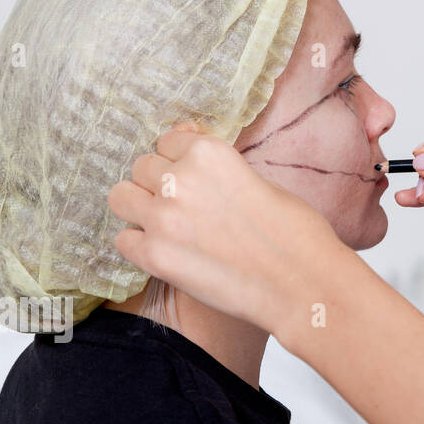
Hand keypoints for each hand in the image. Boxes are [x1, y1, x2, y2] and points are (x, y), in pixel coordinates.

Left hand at [107, 122, 349, 336]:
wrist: (301, 283)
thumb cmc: (295, 232)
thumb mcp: (261, 181)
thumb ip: (220, 172)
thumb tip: (196, 172)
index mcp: (209, 153)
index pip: (169, 140)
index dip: (181, 159)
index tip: (192, 175)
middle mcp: (179, 179)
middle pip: (142, 166)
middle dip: (159, 181)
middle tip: (183, 203)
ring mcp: (162, 218)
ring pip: (121, 197)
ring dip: (140, 206)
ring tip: (165, 223)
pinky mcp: (154, 257)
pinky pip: (123, 239)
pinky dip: (139, 244)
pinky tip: (166, 251)